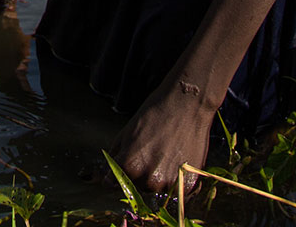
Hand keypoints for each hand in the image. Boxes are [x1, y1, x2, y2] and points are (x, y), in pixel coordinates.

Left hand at [113, 78, 215, 197]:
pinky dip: (177, 179)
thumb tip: (106, 180)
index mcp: (129, 166)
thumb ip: (114, 158)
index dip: (121, 172)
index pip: (116, 182)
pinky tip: (179, 159)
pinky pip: (177, 190)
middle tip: (152, 150)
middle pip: (139, 186)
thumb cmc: (153, 115)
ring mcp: (169, 184)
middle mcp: (148, 180)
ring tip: (167, 153)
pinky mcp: (189, 184)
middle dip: (141, 173)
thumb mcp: (125, 134)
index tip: (129, 161)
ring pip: (158, 188)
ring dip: (160, 176)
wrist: (186, 104)